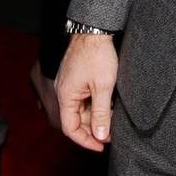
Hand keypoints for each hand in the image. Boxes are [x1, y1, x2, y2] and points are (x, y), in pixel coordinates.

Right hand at [55, 33, 118, 151]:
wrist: (93, 29)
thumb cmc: (97, 54)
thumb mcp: (103, 87)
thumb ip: (101, 113)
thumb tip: (100, 135)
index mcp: (66, 95)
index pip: (70, 128)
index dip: (86, 140)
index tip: (102, 146)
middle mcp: (63, 91)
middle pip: (75, 119)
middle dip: (93, 128)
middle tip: (112, 132)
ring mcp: (68, 83)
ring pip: (80, 109)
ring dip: (95, 116)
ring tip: (112, 116)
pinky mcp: (75, 77)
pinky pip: (82, 98)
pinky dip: (94, 104)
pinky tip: (108, 103)